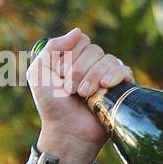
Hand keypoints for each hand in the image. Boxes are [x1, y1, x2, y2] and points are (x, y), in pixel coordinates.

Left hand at [27, 27, 133, 163]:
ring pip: (107, 60)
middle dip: (77, 71)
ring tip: (83, 96)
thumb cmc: (52, 105)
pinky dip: (113, 76)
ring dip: (91, 78)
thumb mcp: (39, 73)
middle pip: (94, 50)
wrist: (65, 131)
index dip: (68, 58)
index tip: (59, 77)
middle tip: (70, 91)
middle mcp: (93, 64)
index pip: (81, 40)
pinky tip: (104, 86)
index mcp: (76, 57)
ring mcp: (107, 75)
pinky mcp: (119, 88)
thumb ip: (50, 48)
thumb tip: (78, 31)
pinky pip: (123, 70)